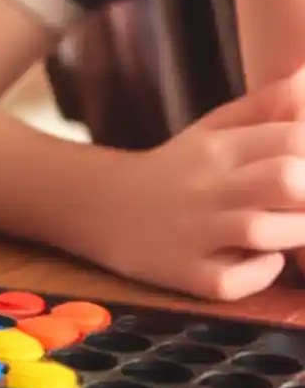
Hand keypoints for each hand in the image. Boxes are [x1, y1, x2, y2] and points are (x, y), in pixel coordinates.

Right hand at [83, 72, 304, 299]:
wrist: (102, 207)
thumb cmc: (177, 170)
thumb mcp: (214, 130)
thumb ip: (267, 106)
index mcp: (217, 147)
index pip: (294, 138)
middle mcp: (204, 185)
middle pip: (288, 180)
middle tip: (303, 202)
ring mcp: (193, 232)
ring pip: (262, 231)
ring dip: (296, 234)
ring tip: (291, 230)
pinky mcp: (184, 273)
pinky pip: (232, 281)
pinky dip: (258, 274)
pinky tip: (259, 259)